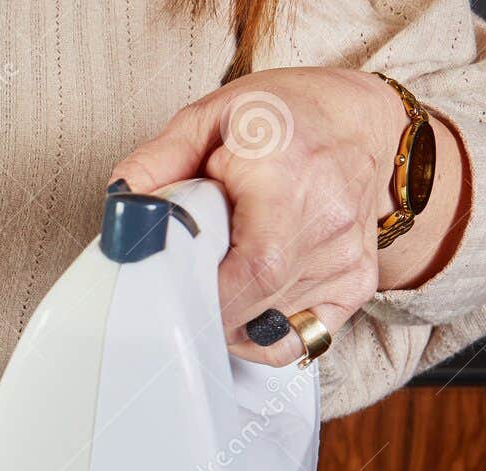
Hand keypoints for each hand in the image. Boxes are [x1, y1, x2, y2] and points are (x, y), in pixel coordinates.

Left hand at [109, 67, 418, 366]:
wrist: (363, 122)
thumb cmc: (284, 118)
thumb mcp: (212, 116)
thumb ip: (158, 161)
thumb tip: (122, 208)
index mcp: (289, 174)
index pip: (249, 270)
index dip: (200, 295)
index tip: (165, 292)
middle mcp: (327, 223)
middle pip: (254, 306)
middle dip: (203, 308)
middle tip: (179, 287)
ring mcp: (346, 260)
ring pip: (269, 329)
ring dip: (230, 317)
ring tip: (223, 270)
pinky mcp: (355, 285)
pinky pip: (299, 338)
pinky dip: (263, 334)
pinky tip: (248, 302)